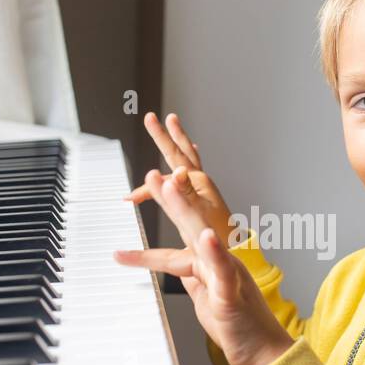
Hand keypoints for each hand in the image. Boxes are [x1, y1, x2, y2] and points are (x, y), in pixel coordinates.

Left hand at [114, 166, 292, 364]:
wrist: (267, 355)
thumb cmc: (239, 329)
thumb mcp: (206, 300)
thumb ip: (194, 280)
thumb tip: (177, 268)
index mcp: (212, 263)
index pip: (184, 233)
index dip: (169, 208)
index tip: (152, 184)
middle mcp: (221, 262)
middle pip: (191, 224)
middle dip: (171, 197)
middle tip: (154, 173)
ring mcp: (228, 275)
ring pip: (203, 239)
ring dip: (186, 211)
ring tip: (170, 186)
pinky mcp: (232, 294)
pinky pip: (223, 271)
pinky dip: (215, 253)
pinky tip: (207, 237)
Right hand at [123, 112, 233, 246]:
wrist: (234, 246)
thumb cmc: (217, 234)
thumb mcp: (197, 213)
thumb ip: (185, 193)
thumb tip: (175, 172)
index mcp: (198, 182)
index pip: (167, 173)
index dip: (147, 185)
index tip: (130, 198)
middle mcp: (200, 180)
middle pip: (178, 151)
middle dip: (164, 134)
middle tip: (151, 117)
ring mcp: (202, 186)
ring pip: (185, 157)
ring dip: (177, 140)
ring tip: (172, 123)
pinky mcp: (202, 194)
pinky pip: (191, 170)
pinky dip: (185, 160)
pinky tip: (183, 161)